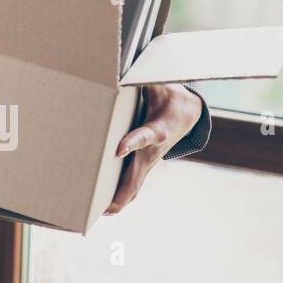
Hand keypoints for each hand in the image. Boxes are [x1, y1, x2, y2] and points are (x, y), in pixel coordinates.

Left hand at [105, 83, 203, 215]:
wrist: (187, 112)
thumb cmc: (167, 94)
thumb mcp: (157, 81)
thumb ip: (142, 76)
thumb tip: (124, 69)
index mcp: (159, 128)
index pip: (146, 136)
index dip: (133, 142)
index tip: (119, 149)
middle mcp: (154, 150)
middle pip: (138, 175)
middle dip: (121, 192)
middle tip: (103, 207)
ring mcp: (150, 161)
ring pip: (135, 186)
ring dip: (118, 200)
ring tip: (95, 214)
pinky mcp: (145, 164)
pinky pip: (133, 185)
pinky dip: (121, 197)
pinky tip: (104, 208)